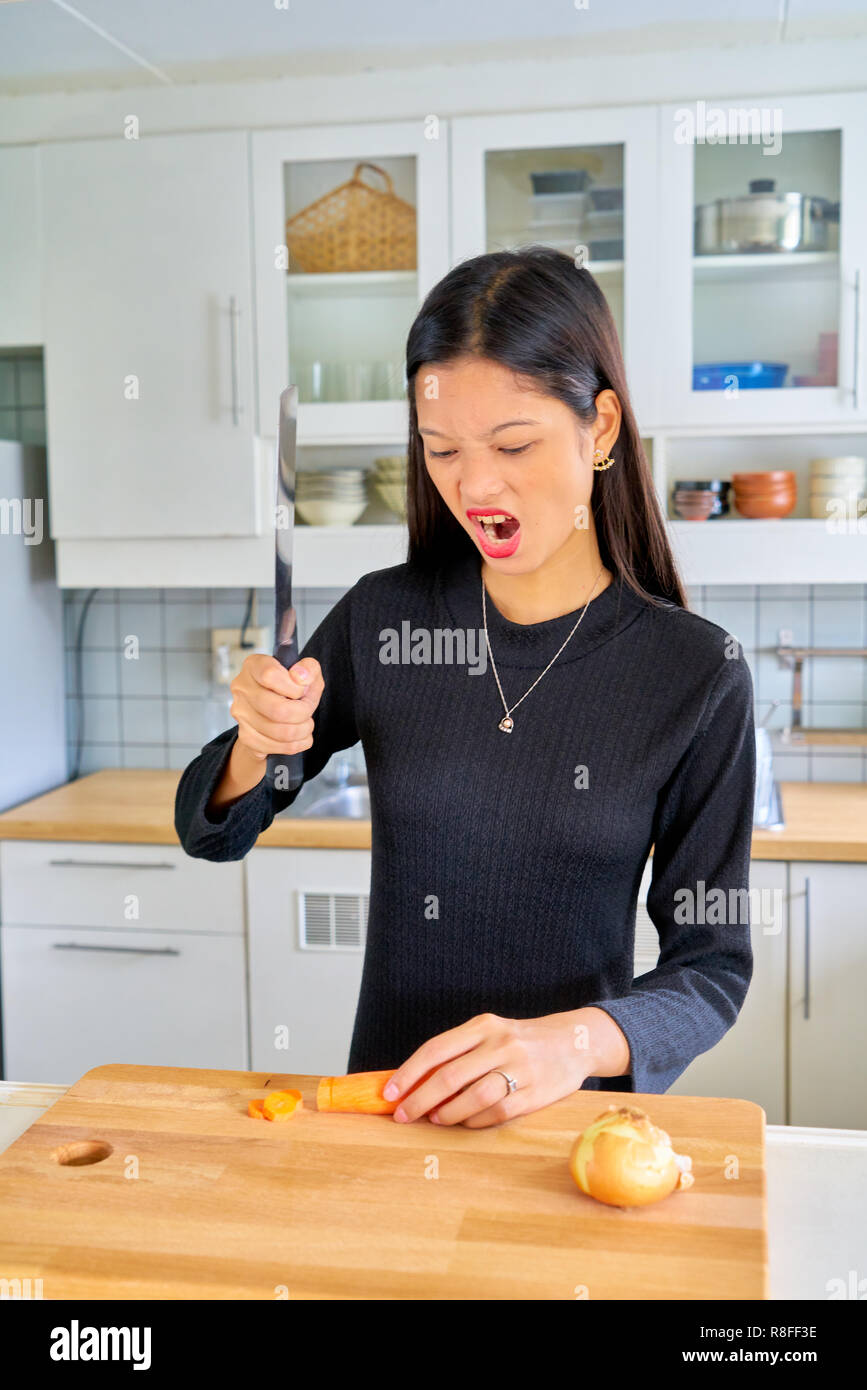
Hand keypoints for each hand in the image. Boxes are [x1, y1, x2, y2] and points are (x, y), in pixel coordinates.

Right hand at [229, 653, 323, 761]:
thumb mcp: (307, 674)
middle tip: (307, 711)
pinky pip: (275, 747)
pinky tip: (298, 737)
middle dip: (303, 714)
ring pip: (280, 732)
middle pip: (277, 709)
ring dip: (302, 731)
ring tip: (306, 724)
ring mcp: (240, 713)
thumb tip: (300, 676)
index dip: (294, 687)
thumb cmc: (291, 689)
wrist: (276, 713)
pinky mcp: (245, 735)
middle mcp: (241, 688)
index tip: (301, 690)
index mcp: (254, 665)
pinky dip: (295, 745)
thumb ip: (309, 669)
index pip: (270, 675)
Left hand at [383, 1009, 612, 1129]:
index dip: (408, 1073)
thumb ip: (458, 1052)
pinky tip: (466, 1122)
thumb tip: (414, 1082)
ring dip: (448, 1113)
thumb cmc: (520, 1041)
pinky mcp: (536, 1093)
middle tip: (403, 1115)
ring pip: (473, 1097)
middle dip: (420, 1100)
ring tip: (436, 1119)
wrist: (574, 1041)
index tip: (389, 1093)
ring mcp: (520, 1068)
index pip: (436, 1049)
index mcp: (483, 1025)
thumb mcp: (490, 1033)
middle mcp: (500, 1043)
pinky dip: (475, 1121)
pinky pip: (497, 1112)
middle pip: (450, 1076)